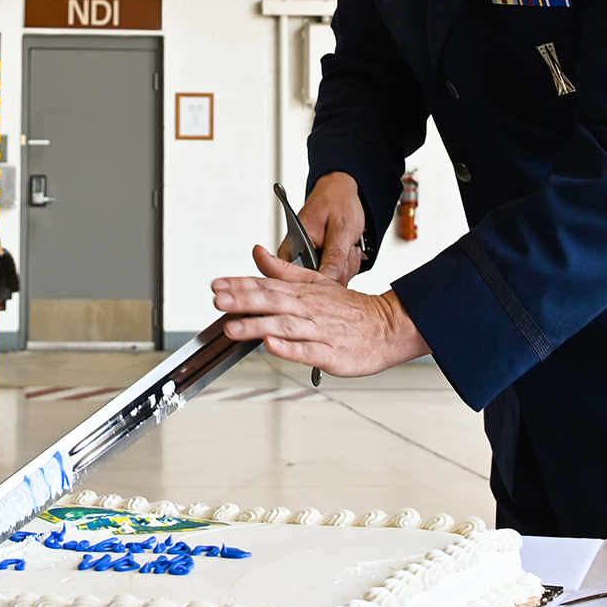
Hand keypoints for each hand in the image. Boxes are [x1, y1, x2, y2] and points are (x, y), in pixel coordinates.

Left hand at [212, 245, 430, 376]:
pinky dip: (289, 348)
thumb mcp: (316, 281)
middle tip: (219, 301)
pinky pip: (309, 350)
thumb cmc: (350, 309)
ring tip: (234, 328)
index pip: (267, 285)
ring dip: (258, 326)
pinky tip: (272, 345)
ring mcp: (320, 331)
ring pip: (285, 326)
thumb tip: (258, 253)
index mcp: (303, 292)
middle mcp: (309, 309)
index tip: (217, 285)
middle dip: (243, 301)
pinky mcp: (331, 353)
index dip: (240, 285)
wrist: (388, 326)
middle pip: (272, 302)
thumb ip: (283, 270)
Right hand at [279, 171, 365, 286]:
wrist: (341, 189)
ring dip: (343, 267)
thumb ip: (335, 257)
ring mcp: (306, 256)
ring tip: (347, 247)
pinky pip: (330, 273)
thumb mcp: (341, 229)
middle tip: (347, 252)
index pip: (298, 277)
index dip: (321, 280)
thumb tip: (329, 280)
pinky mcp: (316, 259)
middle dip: (337, 272)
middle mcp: (296, 252)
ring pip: (325, 279)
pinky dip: (343, 265)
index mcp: (295, 243)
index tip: (336, 271)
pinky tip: (346, 251)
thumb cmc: (337, 201)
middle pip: (313, 281)